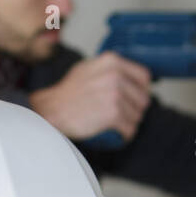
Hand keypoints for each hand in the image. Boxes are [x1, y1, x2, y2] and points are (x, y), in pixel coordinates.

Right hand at [29, 52, 151, 141]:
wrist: (51, 110)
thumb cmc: (68, 93)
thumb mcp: (89, 68)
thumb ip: (110, 68)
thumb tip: (130, 76)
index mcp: (112, 61)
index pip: (144, 77)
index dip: (141, 91)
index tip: (134, 99)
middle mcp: (115, 75)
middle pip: (143, 99)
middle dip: (135, 110)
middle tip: (122, 116)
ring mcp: (115, 94)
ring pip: (137, 116)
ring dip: (129, 123)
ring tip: (115, 124)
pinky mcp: (113, 114)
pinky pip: (130, 129)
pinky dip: (125, 135)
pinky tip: (117, 134)